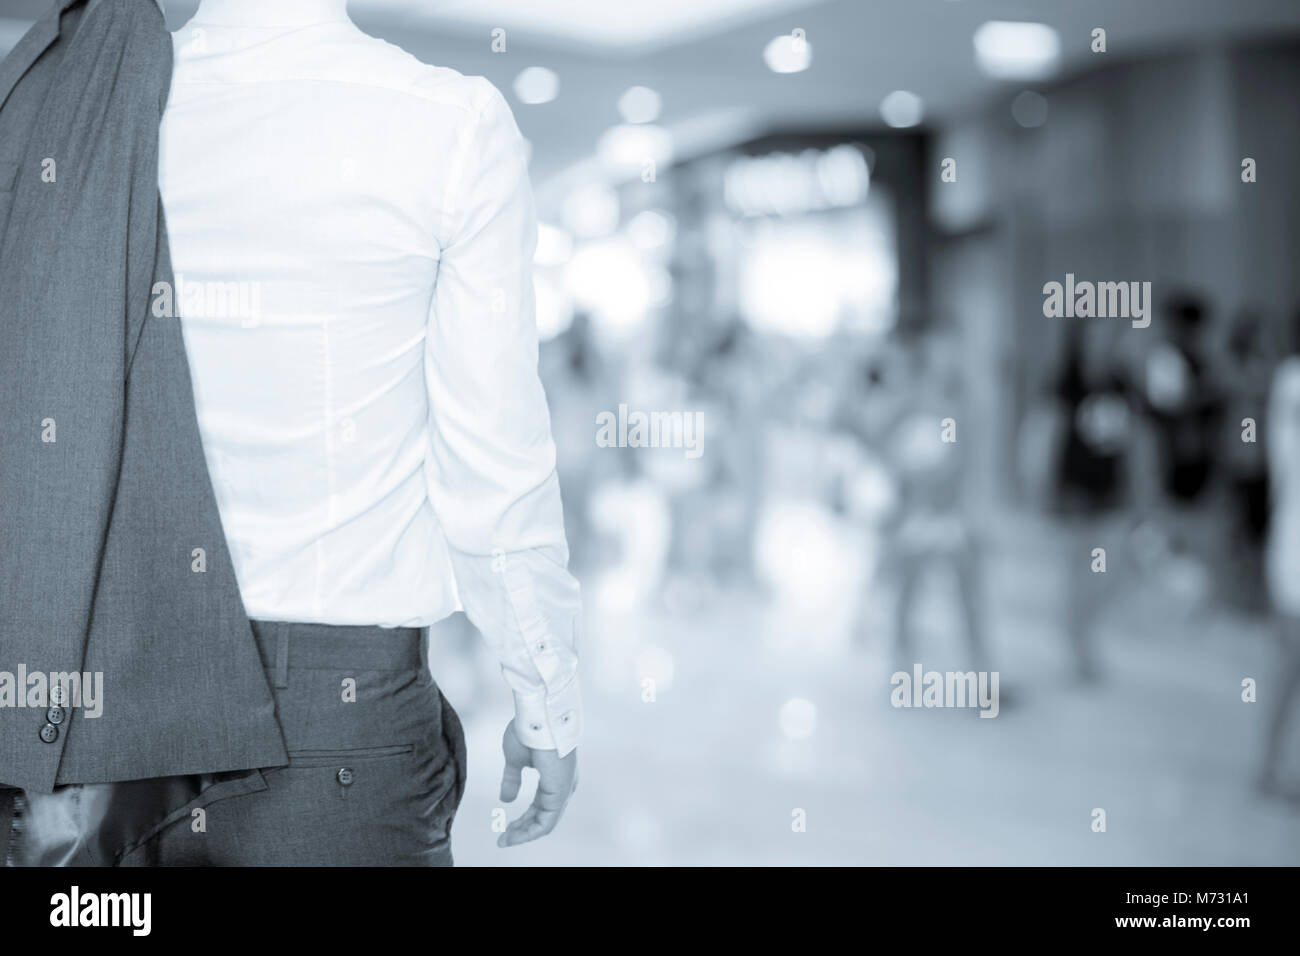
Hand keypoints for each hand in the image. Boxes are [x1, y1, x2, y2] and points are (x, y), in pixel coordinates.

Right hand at [497, 719, 576, 846]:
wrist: (537, 715)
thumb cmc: (528, 731)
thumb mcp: (515, 760)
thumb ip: (513, 779)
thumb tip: (506, 799)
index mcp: (556, 776)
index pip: (541, 805)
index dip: (524, 819)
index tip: (505, 828)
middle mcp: (563, 785)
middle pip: (543, 816)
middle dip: (522, 828)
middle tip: (503, 837)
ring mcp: (563, 789)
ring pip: (545, 822)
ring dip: (523, 833)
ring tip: (504, 840)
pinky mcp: (559, 793)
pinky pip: (546, 822)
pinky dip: (529, 832)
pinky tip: (513, 835)